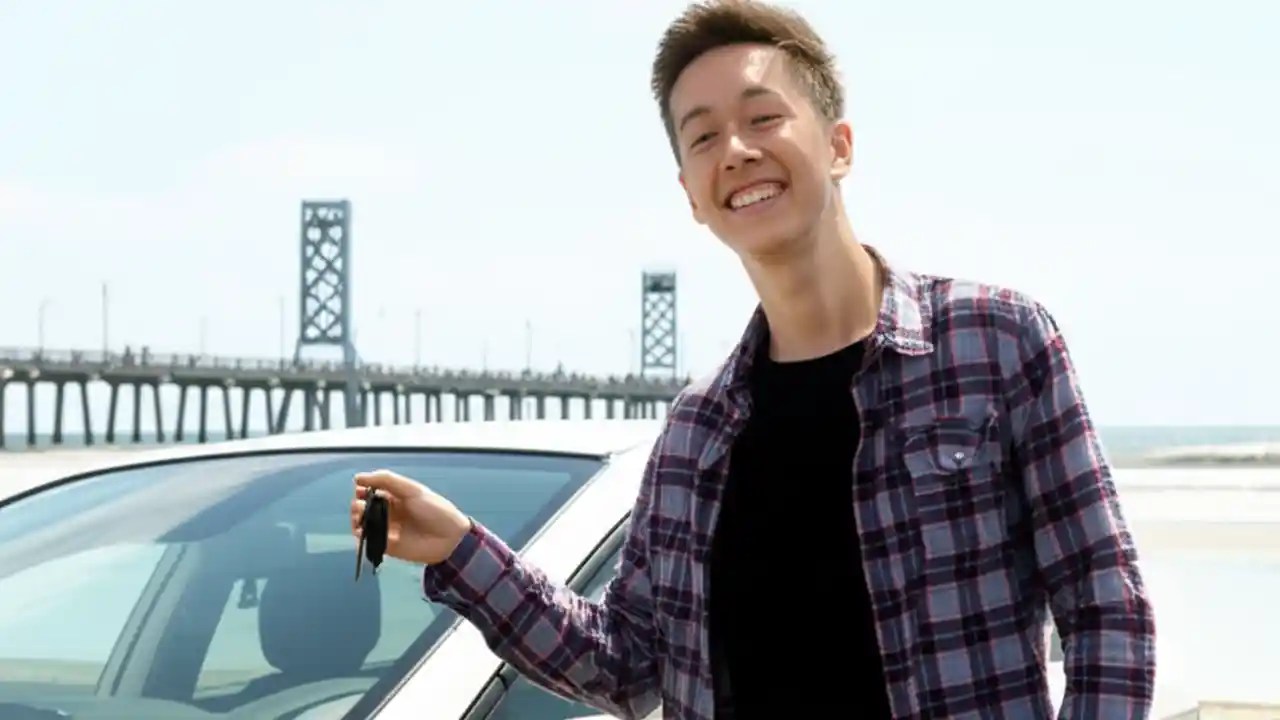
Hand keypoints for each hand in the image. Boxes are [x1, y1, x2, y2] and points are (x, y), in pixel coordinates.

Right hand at [350, 469, 472, 565]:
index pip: (370, 490)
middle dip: (357, 504)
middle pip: (363, 506)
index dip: (362, 489)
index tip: (360, 489)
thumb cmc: (434, 510)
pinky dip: (361, 536)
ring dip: (356, 518)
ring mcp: (387, 529)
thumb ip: (386, 480)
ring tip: (361, 516)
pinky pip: (367, 540)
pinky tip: (362, 531)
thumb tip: (357, 478)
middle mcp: (388, 511)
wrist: (449, 539)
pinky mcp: (386, 545)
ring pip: (362, 523)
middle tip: (361, 505)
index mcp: (395, 496)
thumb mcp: (412, 490)